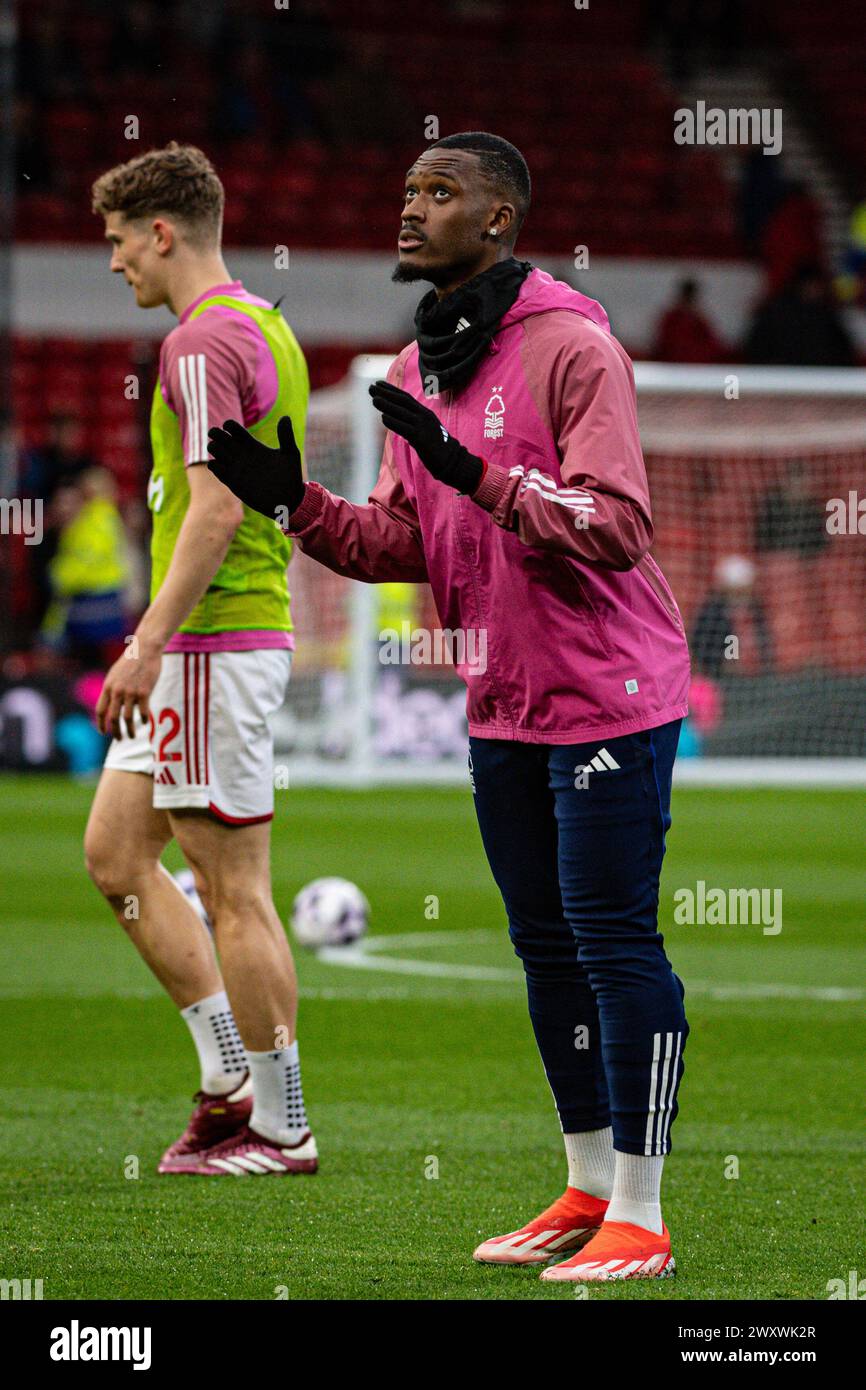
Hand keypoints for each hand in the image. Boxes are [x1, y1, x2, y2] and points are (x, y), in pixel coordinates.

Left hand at [96, 641, 161, 738]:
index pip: (100, 710)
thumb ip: (112, 689)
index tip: (103, 732)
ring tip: (132, 736)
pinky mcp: (144, 692)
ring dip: (129, 730)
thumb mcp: (115, 674)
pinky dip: (144, 719)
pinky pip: (143, 711)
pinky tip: (145, 723)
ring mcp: (131, 692)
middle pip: (113, 717)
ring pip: (127, 718)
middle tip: (119, 739)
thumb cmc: (131, 662)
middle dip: (115, 732)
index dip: (100, 724)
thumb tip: (113, 706)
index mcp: (108, 687)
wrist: (145, 649)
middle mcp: (117, 691)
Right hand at [207, 416, 304, 522]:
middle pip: (219, 436)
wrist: (287, 500)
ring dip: (214, 448)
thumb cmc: (290, 476)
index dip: (228, 425)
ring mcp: (235, 467)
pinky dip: (214, 464)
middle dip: (215, 433)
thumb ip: (286, 436)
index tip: (229, 427)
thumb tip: (285, 417)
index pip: (233, 429)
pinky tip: (223, 467)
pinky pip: (214, 467)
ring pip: (214, 450)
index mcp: (252, 445)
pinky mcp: (231, 481)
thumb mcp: (290, 454)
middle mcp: (241, 454)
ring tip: (224, 454)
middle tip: (219, 438)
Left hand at [368, 381, 482, 494]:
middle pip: (403, 401)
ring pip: (402, 413)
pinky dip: (393, 422)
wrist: (452, 460)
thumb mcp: (425, 430)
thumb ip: (412, 423)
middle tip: (371, 386)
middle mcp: (424, 416)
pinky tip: (383, 417)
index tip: (379, 384)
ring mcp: (423, 426)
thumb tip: (395, 420)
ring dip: (387, 405)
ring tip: (374, 399)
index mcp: (425, 413)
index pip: (406, 398)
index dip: (392, 390)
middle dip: (386, 393)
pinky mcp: (421, 438)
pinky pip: (404, 428)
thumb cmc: (437, 448)